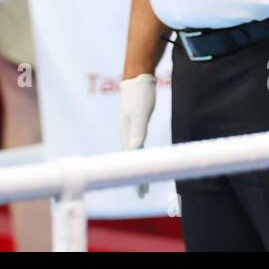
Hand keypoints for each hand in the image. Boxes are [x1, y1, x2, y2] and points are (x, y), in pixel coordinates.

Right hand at [120, 74, 156, 197]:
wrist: (138, 75)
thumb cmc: (140, 94)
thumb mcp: (141, 113)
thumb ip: (137, 130)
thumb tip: (135, 148)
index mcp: (127, 132)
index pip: (133, 159)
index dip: (137, 175)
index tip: (142, 192)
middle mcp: (126, 132)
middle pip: (131, 158)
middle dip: (136, 176)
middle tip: (142, 193)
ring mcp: (130, 126)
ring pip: (133, 151)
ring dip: (136, 166)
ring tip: (140, 178)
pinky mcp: (135, 121)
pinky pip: (137, 142)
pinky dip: (139, 153)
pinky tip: (140, 154)